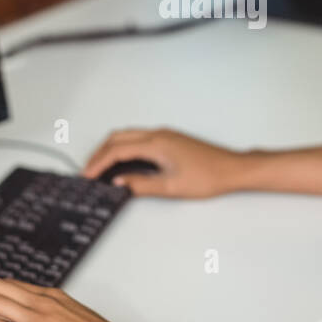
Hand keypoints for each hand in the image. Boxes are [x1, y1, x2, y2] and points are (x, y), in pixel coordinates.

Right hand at [82, 127, 242, 197]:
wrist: (232, 169)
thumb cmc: (209, 176)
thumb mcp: (171, 186)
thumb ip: (142, 185)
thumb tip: (119, 184)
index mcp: (156, 144)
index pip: (117, 150)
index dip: (99, 163)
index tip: (88, 175)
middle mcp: (158, 134)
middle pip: (118, 138)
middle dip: (100, 153)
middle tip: (89, 170)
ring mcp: (164, 135)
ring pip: (128, 136)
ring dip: (111, 149)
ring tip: (101, 167)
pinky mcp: (170, 139)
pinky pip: (139, 138)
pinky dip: (124, 148)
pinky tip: (123, 163)